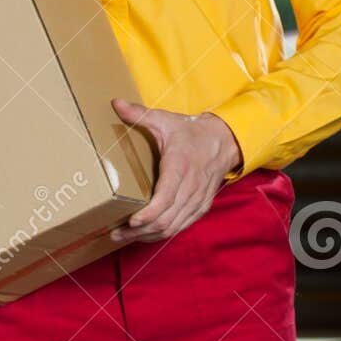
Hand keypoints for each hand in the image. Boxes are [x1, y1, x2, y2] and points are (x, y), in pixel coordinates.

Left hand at [109, 98, 242, 243]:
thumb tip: (115, 103)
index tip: (130, 221)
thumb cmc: (191, 132)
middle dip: (139, 231)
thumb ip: (139, 114)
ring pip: (173, 227)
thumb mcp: (165, 120)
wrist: (225, 141)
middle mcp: (190, 188)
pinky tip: (145, 236)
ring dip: (148, 236)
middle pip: (165, 219)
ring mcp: (197, 200)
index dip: (148, 214)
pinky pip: (181, 226)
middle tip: (115, 234)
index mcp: (180, 167)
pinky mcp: (200, 207)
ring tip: (124, 238)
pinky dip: (162, 234)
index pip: (165, 198)